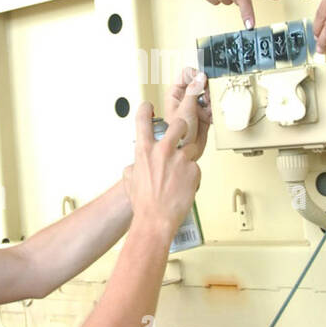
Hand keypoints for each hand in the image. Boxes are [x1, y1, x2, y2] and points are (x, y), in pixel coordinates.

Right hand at [129, 102, 200, 237]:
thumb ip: (134, 166)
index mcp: (144, 151)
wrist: (156, 219)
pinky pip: (195, 168)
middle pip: (179, 123)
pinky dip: (192, 175)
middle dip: (182, 126)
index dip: (146, 109)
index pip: (142, 118)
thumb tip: (134, 165)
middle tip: (181, 133)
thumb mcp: (130, 180)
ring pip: (192, 147)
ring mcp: (180, 159)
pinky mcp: (194, 170)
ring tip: (181, 171)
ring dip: (188, 156)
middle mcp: (163, 151)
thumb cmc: (143, 203)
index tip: (149, 107)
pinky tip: (184, 186)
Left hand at [164, 68, 211, 157]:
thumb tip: (200, 77)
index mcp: (176, 94)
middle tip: (206, 96)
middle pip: (200, 83)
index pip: (186, 75)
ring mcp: (195, 107)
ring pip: (208, 94)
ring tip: (208, 108)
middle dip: (206, 88)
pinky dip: (215, 110)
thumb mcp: (185, 109)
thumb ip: (193, 91)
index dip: (195, 75)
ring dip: (211, 100)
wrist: (184, 151)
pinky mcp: (204, 116)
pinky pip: (213, 107)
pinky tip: (211, 116)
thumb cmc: (175, 135)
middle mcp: (186, 99)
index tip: (202, 80)